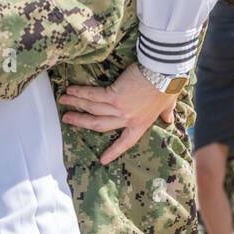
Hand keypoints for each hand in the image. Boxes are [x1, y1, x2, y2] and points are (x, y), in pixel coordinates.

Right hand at [59, 64, 177, 164]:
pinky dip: (80, 93)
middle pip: (99, 124)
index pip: (126, 142)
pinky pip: (93, 95)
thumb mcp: (169, 103)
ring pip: (92, 109)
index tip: (103, 160)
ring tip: (63, 101)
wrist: (165, 72)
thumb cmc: (168, 85)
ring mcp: (120, 108)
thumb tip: (170, 119)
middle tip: (67, 119)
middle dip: (81, 122)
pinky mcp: (114, 95)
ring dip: (76, 104)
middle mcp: (128, 119)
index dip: (114, 151)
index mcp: (141, 124)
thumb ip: (167, 112)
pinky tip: (70, 91)